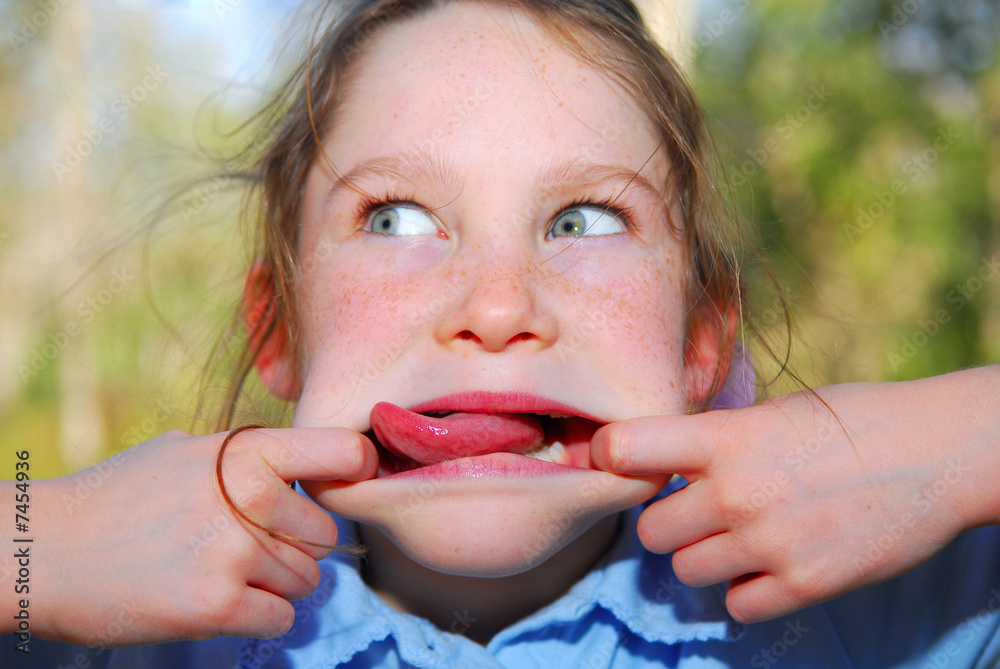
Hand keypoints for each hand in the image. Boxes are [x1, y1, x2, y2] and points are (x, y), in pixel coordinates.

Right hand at [3, 427, 375, 645]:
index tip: (351, 482)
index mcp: (244, 451)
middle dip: (296, 544)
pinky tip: (222, 599)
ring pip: (306, 579)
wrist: (44, 552)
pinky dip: (260, 615)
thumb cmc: (117, 496)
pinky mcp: (217, 606)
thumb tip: (306, 467)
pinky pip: (283, 616)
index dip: (358, 469)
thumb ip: (247, 455)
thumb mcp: (185, 450)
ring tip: (223, 570)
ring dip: (276, 582)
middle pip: (325, 534)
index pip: (342, 451)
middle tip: (248, 543)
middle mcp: (248, 498)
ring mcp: (234, 553)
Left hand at [590, 368, 999, 621]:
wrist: (938, 452)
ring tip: (740, 535)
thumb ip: (716, 439)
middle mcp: (737, 492)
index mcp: (726, 437)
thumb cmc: (855, 420)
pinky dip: (746, 589)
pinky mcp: (804, 584)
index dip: (610, 458)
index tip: (617, 464)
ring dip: (704, 556)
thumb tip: (667, 460)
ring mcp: (769, 543)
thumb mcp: (774, 411)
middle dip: (667, 522)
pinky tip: (771, 562)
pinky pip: (737, 605)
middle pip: (650, 531)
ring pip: (686, 571)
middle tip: (696, 510)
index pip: (625, 450)